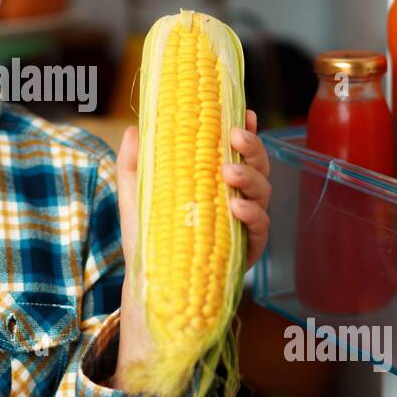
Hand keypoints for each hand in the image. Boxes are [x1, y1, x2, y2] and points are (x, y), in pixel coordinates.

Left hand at [113, 110, 271, 376]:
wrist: (149, 285)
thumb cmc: (147, 236)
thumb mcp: (135, 196)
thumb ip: (133, 163)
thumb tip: (136, 128)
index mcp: (214, 179)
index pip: (236, 149)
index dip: (244, 128)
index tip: (241, 112)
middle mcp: (235, 197)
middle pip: (257, 165)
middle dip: (252, 146)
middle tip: (235, 136)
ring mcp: (245, 224)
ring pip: (263, 192)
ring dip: (251, 177)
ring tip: (230, 172)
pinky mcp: (248, 250)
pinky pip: (260, 229)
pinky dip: (253, 215)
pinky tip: (237, 208)